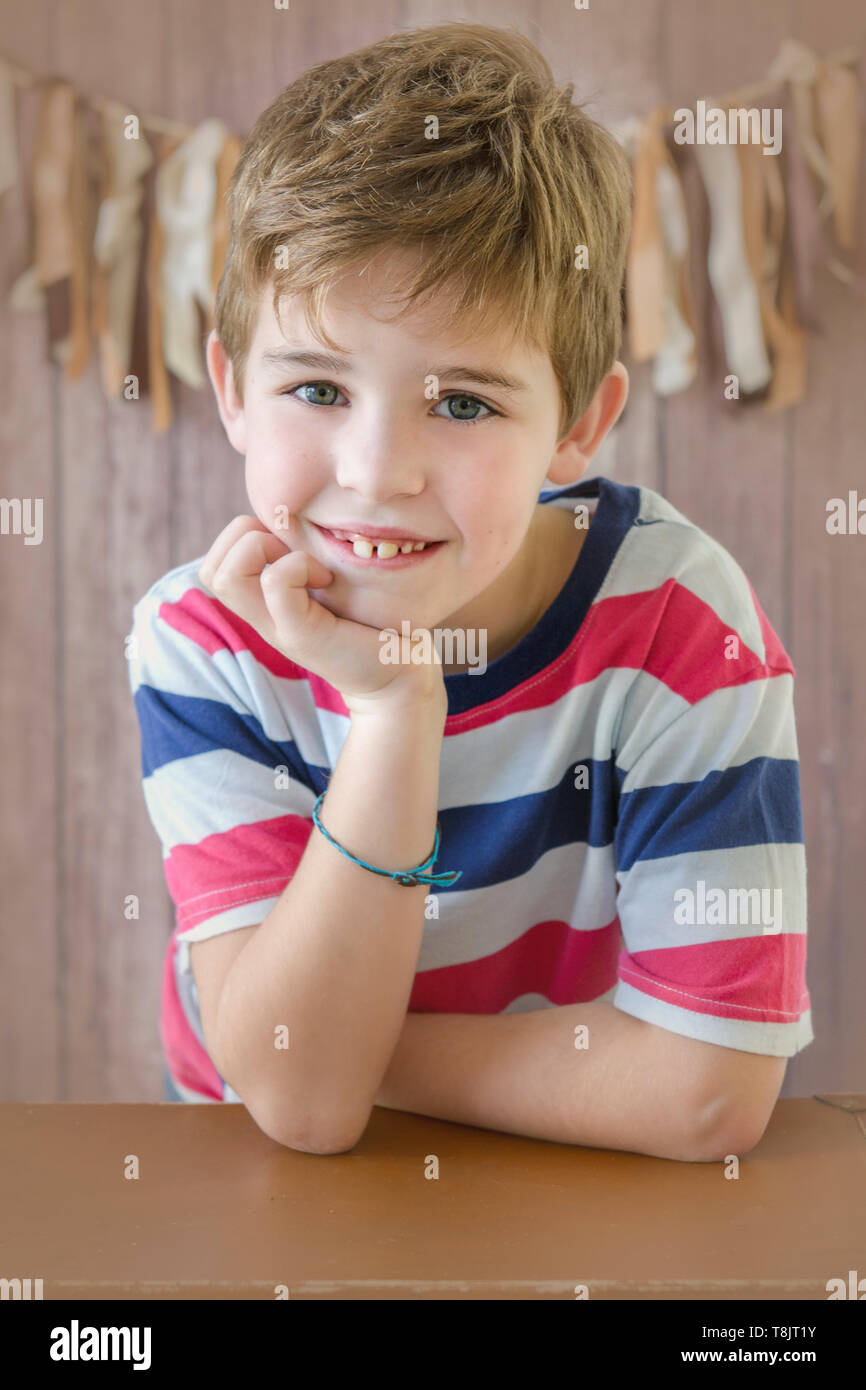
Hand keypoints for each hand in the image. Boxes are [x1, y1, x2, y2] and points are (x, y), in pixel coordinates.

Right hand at [198, 516, 446, 712]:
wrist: (400, 670)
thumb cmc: (370, 620)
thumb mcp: (328, 584)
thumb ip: (305, 557)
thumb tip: (293, 516)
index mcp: (264, 605)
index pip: (214, 565)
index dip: (241, 540)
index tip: (290, 547)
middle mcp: (262, 618)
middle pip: (211, 571)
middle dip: (244, 539)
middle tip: (293, 552)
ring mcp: (278, 629)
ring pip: (225, 575)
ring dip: (263, 550)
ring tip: (308, 567)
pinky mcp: (302, 635)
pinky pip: (275, 581)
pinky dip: (298, 566)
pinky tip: (327, 579)